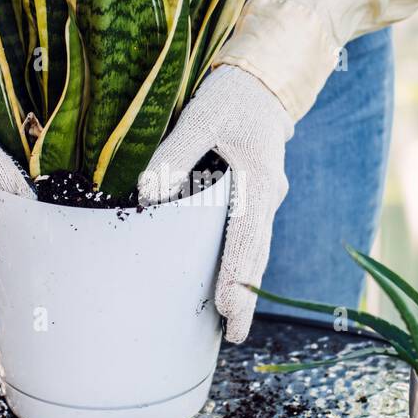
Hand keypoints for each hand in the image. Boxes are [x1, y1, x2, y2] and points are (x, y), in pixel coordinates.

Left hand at [138, 65, 292, 342]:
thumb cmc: (230, 96)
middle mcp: (269, 195)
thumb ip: (174, 154)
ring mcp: (268, 197)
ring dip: (247, 284)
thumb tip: (148, 195)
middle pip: (257, 254)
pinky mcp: (261, 195)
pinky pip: (254, 236)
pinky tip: (232, 281)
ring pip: (258, 249)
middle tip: (235, 336)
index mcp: (257, 180)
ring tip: (232, 321)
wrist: (265, 81)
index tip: (225, 308)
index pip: (245, 239)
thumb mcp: (200, 116)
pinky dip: (245, 262)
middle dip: (246, 296)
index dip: (235, 276)